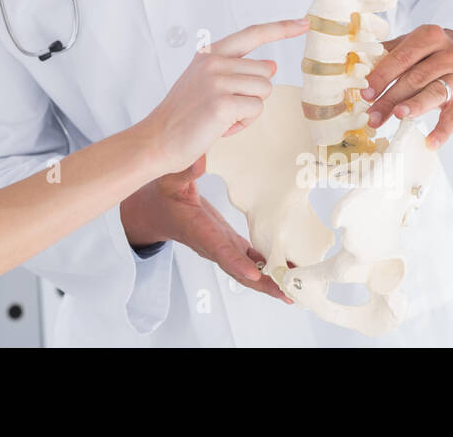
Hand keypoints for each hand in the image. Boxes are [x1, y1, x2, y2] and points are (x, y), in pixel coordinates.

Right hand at [121, 158, 294, 302]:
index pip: (219, 250)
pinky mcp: (229, 243)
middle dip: (263, 283)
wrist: (157, 212)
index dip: (236, 263)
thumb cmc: (162, 196)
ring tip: (296, 290)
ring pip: (248, 270)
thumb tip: (200, 159)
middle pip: (240, 270)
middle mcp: (213, 246)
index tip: (253, 274)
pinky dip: (269, 267)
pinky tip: (289, 270)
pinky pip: (251, 260)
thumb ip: (185, 171)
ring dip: (271, 281)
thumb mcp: (170, 180)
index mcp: (200, 231)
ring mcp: (223, 247)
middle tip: (288, 293)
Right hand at [141, 19, 310, 175]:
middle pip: (265, 72)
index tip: (304, 22)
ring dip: (249, 110)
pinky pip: (255, 109)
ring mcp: (217, 81)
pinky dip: (243, 123)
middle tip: (223, 108)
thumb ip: (237, 70)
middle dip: (253, 94)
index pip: (252, 34)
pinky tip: (220, 127)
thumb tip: (271, 65)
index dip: (281, 27)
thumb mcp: (207, 82)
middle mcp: (214, 62)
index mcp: (210, 53)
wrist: (159, 138)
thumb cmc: (184, 114)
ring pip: (264, 91)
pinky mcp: (222, 103)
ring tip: (221, 117)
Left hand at [359, 23, 452, 148]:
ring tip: (397, 116)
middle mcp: (448, 55)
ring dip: (413, 107)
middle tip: (372, 114)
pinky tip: (430, 143)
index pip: (402, 58)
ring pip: (433, 94)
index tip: (366, 93)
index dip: (382, 76)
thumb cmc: (426, 50)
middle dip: (391, 98)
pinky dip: (442, 132)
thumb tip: (357, 69)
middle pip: (415, 79)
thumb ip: (385, 54)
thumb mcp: (408, 43)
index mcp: (430, 36)